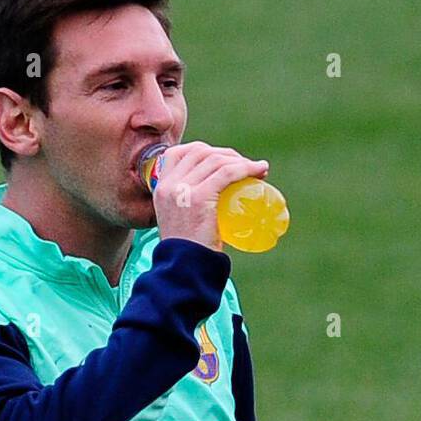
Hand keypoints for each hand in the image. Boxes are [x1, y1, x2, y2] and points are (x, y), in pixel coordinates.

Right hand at [152, 141, 268, 250]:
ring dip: (240, 160)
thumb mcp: (178, 222)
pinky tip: (259, 170)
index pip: (180, 153)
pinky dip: (245, 168)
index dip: (205, 151)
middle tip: (245, 167)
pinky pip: (226, 173)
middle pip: (200, 152)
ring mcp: (182, 190)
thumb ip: (186, 209)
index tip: (224, 160)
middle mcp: (168, 184)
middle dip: (226, 154)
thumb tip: (212, 204)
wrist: (184, 270)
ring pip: (216, 160)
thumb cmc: (187, 252)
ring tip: (258, 170)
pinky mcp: (199, 197)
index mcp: (160, 187)